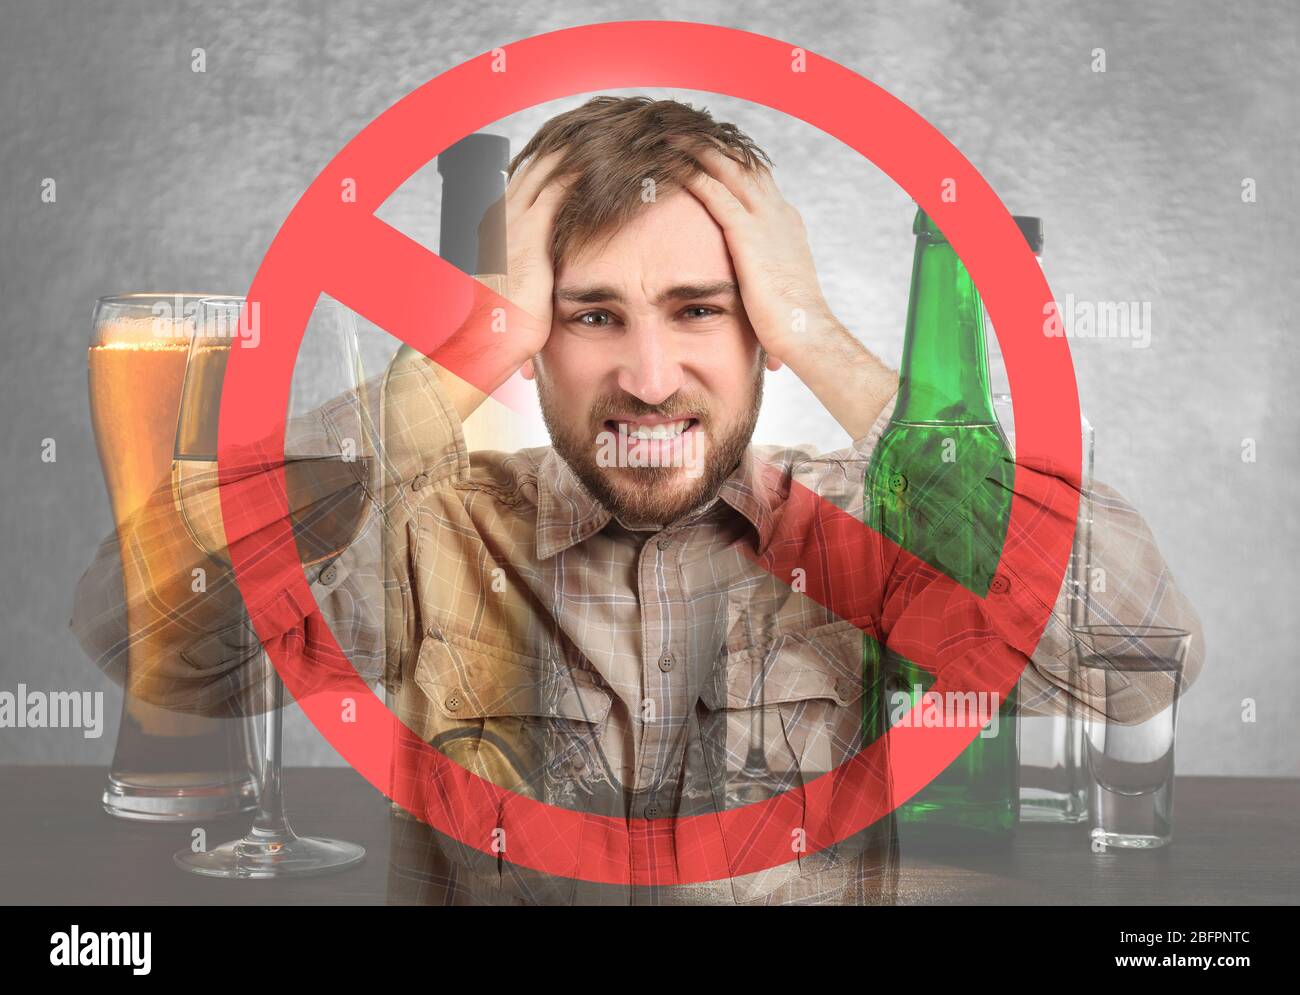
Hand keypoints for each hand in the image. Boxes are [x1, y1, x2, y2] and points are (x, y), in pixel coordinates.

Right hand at [475, 149, 576, 374]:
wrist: (491, 339)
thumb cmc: (506, 327)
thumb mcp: (521, 294)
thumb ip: (533, 278)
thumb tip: (545, 291)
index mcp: (496, 230)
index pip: (525, 186)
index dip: (549, 167)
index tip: (573, 152)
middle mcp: (501, 219)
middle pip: (534, 170)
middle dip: (561, 149)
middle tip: (589, 131)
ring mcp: (513, 223)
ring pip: (544, 172)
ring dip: (570, 153)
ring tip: (597, 135)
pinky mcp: (529, 233)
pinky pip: (556, 190)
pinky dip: (576, 173)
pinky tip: (598, 161)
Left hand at [672, 136, 832, 366]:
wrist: (806, 332)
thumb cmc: (790, 323)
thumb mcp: (775, 288)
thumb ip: (759, 274)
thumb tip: (749, 289)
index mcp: (786, 223)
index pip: (758, 180)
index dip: (733, 162)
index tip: (708, 150)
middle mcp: (778, 212)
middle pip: (743, 164)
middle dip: (713, 145)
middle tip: (684, 131)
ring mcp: (764, 219)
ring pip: (727, 168)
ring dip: (697, 149)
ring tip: (669, 136)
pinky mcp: (746, 232)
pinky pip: (713, 190)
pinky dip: (690, 171)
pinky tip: (669, 162)